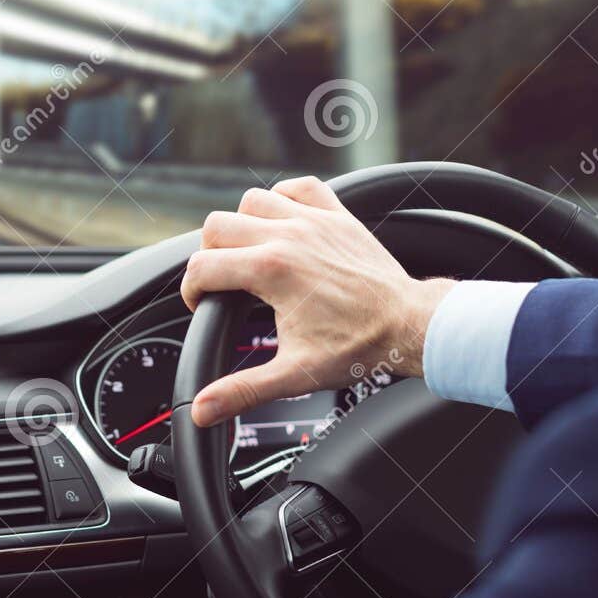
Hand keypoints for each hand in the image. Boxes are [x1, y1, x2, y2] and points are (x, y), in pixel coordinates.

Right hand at [180, 175, 454, 426]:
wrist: (406, 326)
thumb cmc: (356, 347)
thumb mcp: (293, 374)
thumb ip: (242, 390)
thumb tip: (203, 409)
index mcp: (271, 271)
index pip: (202, 267)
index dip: (191, 290)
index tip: (202, 305)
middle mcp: (288, 237)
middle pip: (217, 226)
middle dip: (209, 255)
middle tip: (222, 282)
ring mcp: (313, 221)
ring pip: (252, 200)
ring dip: (243, 224)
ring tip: (249, 254)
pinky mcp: (336, 215)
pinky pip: (299, 187)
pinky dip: (284, 198)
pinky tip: (284, 223)